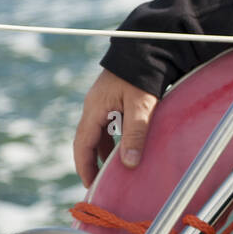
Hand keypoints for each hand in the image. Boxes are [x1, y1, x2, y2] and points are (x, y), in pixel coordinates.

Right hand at [73, 69, 158, 187]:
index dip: (85, 166)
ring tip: (115, 171)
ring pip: (100, 133)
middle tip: (102, 183)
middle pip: (89, 140)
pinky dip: (115, 140)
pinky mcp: (115, 99)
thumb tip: (129, 164)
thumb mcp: (141, 106)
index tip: (90, 185)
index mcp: (95, 108)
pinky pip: (110, 125)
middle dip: (93, 162)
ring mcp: (104, 102)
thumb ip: (135, 134)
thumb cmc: (143, 75)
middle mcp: (95, 106)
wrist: (149, 48)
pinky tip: (126, 148)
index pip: (83, 144)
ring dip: (106, 152)